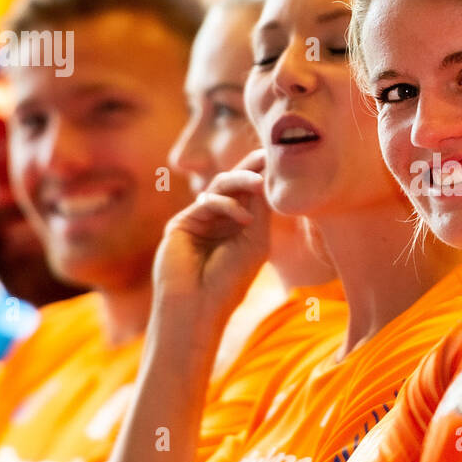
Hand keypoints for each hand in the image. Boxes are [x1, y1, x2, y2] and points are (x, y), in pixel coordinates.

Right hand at [153, 151, 271, 315]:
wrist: (199, 308)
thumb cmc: (231, 281)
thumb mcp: (255, 241)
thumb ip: (259, 209)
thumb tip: (265, 176)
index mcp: (238, 226)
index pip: (251, 194)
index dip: (263, 176)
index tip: (280, 158)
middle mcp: (218, 219)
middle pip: (234, 184)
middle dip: (251, 167)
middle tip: (267, 153)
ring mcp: (198, 220)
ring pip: (220, 187)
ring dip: (242, 181)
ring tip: (261, 182)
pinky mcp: (181, 223)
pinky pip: (207, 202)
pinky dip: (227, 206)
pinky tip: (245, 220)